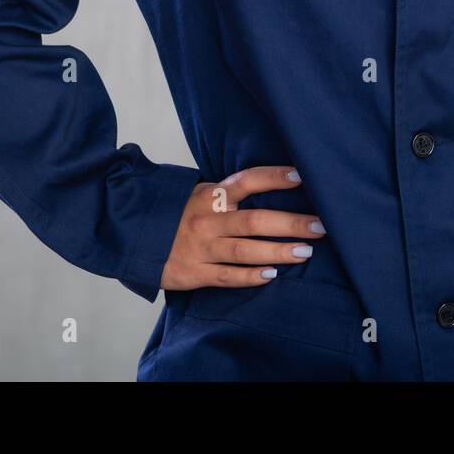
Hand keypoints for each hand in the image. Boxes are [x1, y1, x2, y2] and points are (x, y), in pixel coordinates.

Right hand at [159, 165, 325, 289]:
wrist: (134, 236)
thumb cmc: (179, 214)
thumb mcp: (201, 195)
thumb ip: (230, 194)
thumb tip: (274, 186)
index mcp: (210, 195)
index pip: (247, 181)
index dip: (274, 177)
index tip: (302, 176)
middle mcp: (207, 219)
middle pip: (254, 220)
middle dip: (290, 223)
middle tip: (319, 226)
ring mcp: (200, 247)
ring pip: (245, 250)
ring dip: (278, 251)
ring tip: (305, 252)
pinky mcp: (193, 273)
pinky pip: (227, 276)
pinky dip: (250, 276)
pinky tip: (272, 275)